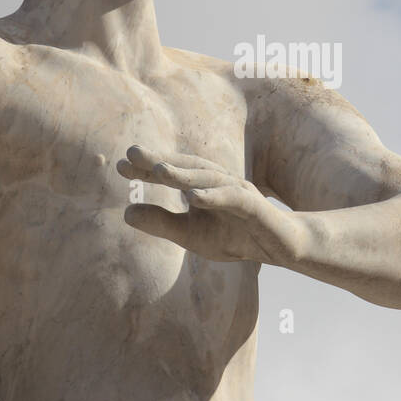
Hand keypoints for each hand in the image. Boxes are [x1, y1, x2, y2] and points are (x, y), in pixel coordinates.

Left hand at [116, 145, 305, 265]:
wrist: (280, 247)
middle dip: (161, 159)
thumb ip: (161, 223)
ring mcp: (238, 191)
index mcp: (202, 185)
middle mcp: (219, 182)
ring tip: (158, 171)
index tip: (119, 166)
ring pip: (208, 178)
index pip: (172, 172)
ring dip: (184, 173)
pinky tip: (192, 196)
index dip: (147, 168)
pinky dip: (213, 196)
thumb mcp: (191, 235)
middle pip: (187, 166)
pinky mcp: (255, 207)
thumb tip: (126, 213)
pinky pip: (232, 198)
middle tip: (132, 152)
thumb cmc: (235, 236)